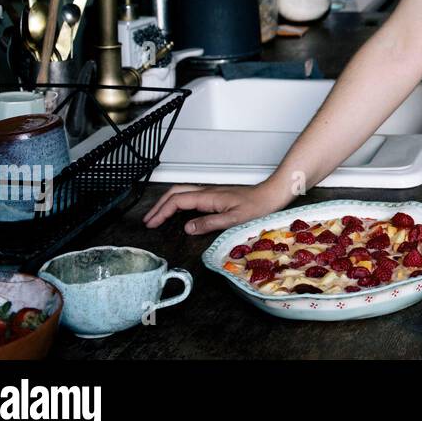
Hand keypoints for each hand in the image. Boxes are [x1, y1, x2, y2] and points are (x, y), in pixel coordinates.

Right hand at [142, 181, 288, 235]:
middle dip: (159, 205)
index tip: (152, 224)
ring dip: (167, 203)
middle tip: (148, 220)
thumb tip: (187, 228)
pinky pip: (190, 196)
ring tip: (157, 216)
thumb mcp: (234, 219)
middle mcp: (208, 192)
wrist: (272, 195)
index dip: (161, 212)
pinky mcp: (216, 196)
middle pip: (175, 193)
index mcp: (209, 196)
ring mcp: (211, 192)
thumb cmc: (259, 206)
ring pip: (182, 192)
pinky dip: (178, 203)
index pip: (177, 201)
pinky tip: (178, 213)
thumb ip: (210, 223)